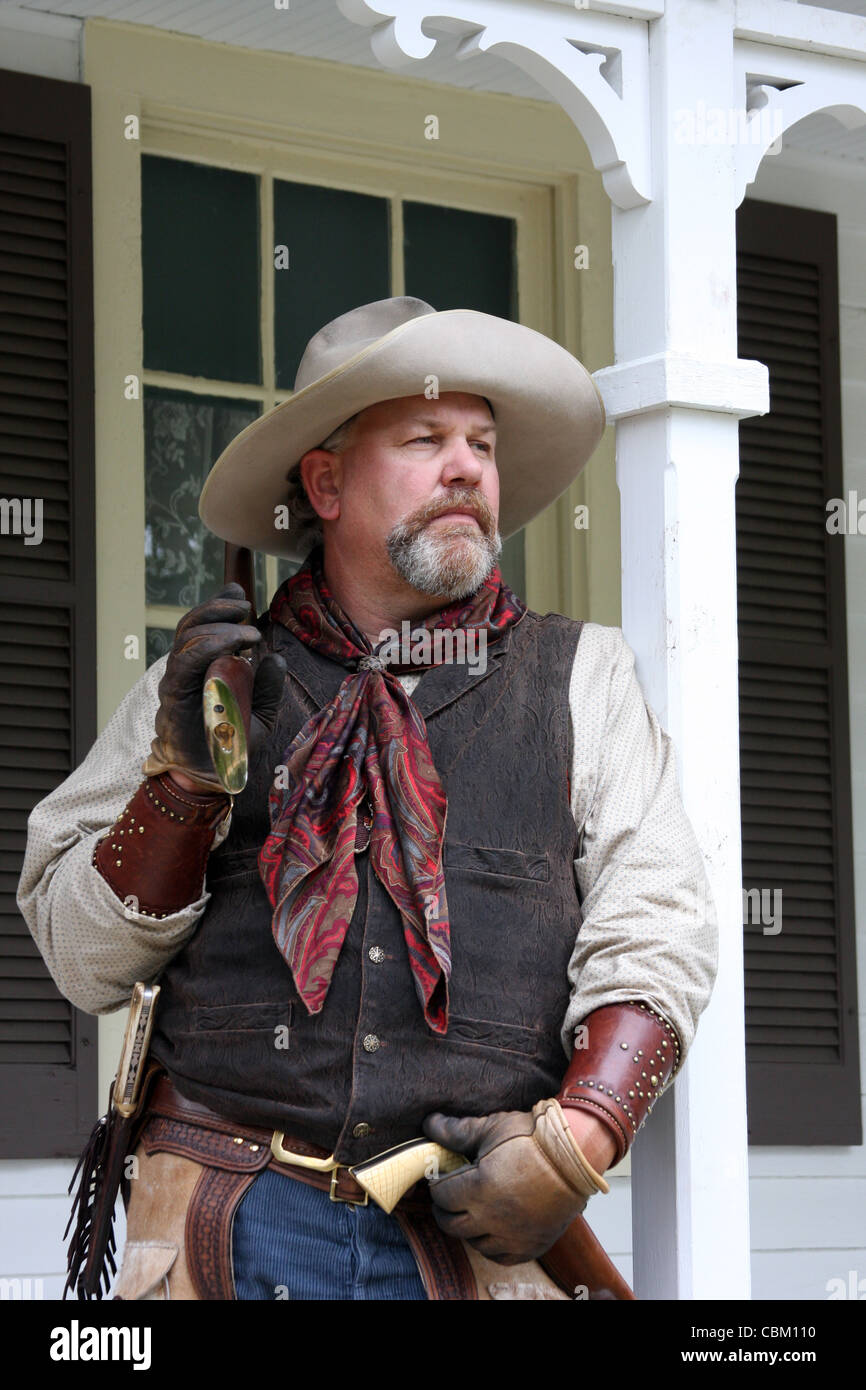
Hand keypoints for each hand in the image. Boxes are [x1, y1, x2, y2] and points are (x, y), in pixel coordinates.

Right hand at [142, 584, 285, 792]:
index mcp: (203, 668)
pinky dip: (209, 645)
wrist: (211, 776)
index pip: (203, 627)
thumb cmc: (230, 745)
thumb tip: (276, 656)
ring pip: (189, 637)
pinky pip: (186, 660)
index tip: (239, 595)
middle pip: (193, 624)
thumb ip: (267, 685)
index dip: (217, 605)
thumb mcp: (259, 713)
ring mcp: (179, 680)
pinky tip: (233, 643)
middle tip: (244, 605)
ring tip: (249, 629)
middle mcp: (187, 669)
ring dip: (219, 625)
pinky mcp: (177, 694)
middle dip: (218, 607)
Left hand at [422, 1098, 607, 1265]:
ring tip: (471, 1210)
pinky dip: (491, 1245)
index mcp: (479, 1189)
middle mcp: (492, 1219)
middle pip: (451, 1224)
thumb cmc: (532, 1138)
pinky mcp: (531, 1245)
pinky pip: (500, 1256)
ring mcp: (512, 1236)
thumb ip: (456, 1131)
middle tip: (449, 1196)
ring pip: (474, 1242)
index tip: (441, 1177)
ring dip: (467, 1228)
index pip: (441, 1196)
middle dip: (444, 1209)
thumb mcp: (492, 1127)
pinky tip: (491, 1229)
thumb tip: (429, 1124)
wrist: (575, 1156)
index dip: (437, 1185)